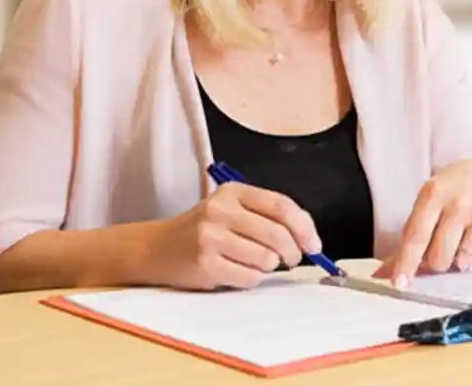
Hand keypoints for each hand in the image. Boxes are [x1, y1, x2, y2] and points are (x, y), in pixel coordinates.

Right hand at [141, 183, 320, 290]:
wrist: (157, 248)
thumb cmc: (205, 230)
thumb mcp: (232, 210)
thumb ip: (267, 217)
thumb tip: (308, 239)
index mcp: (233, 192)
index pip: (281, 206)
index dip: (304, 227)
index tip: (314, 244)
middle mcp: (220, 211)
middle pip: (277, 234)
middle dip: (292, 251)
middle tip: (291, 258)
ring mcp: (210, 237)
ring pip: (266, 259)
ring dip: (268, 266)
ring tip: (253, 262)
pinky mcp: (205, 264)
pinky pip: (249, 278)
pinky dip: (251, 279)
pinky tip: (237, 271)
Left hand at [375, 159, 471, 287]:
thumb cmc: (453, 192)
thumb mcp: (429, 202)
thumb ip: (409, 238)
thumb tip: (382, 275)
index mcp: (434, 193)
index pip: (417, 236)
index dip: (407, 263)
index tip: (400, 284)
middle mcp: (460, 202)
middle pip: (439, 258)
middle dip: (438, 262)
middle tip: (443, 248)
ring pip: (462, 264)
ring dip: (460, 262)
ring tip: (463, 241)